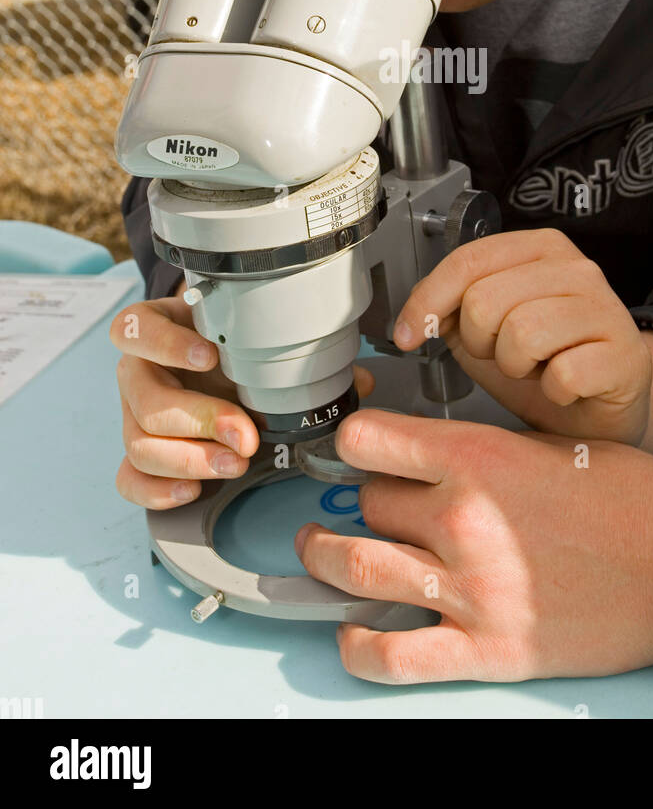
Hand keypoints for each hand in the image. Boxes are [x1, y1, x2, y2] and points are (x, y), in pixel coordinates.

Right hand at [110, 287, 373, 507]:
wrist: (204, 359)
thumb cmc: (223, 343)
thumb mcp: (248, 335)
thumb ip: (294, 350)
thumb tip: (358, 381)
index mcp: (155, 329)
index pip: (135, 329)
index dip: (168, 345)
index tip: (210, 355)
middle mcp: (138, 372)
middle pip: (147, 400)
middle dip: (202, 419)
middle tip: (245, 433)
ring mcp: (132, 414)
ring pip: (139, 444)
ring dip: (191, 459)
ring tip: (234, 462)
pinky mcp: (137, 452)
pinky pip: (129, 478)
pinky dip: (158, 490)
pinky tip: (193, 488)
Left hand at [295, 410, 652, 683]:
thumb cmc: (630, 499)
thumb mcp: (550, 443)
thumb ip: (483, 450)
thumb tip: (431, 458)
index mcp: (480, 460)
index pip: (369, 440)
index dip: (356, 440)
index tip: (356, 447)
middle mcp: (463, 522)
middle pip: (369, 502)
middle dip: (370, 499)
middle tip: (379, 502)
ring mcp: (470, 590)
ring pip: (357, 567)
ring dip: (327, 557)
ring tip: (320, 549)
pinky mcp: (486, 649)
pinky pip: (394, 656)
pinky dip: (360, 647)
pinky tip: (351, 633)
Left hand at [393, 229, 652, 445]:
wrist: (601, 411)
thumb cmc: (544, 366)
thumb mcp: (484, 332)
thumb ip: (450, 310)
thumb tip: (414, 314)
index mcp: (540, 249)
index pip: (468, 260)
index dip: (427, 300)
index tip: (408, 334)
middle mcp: (578, 269)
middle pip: (485, 300)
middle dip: (480, 342)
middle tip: (501, 356)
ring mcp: (607, 309)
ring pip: (522, 334)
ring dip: (515, 367)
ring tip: (534, 370)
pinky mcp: (626, 354)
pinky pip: (563, 375)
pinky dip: (554, 393)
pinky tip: (563, 390)